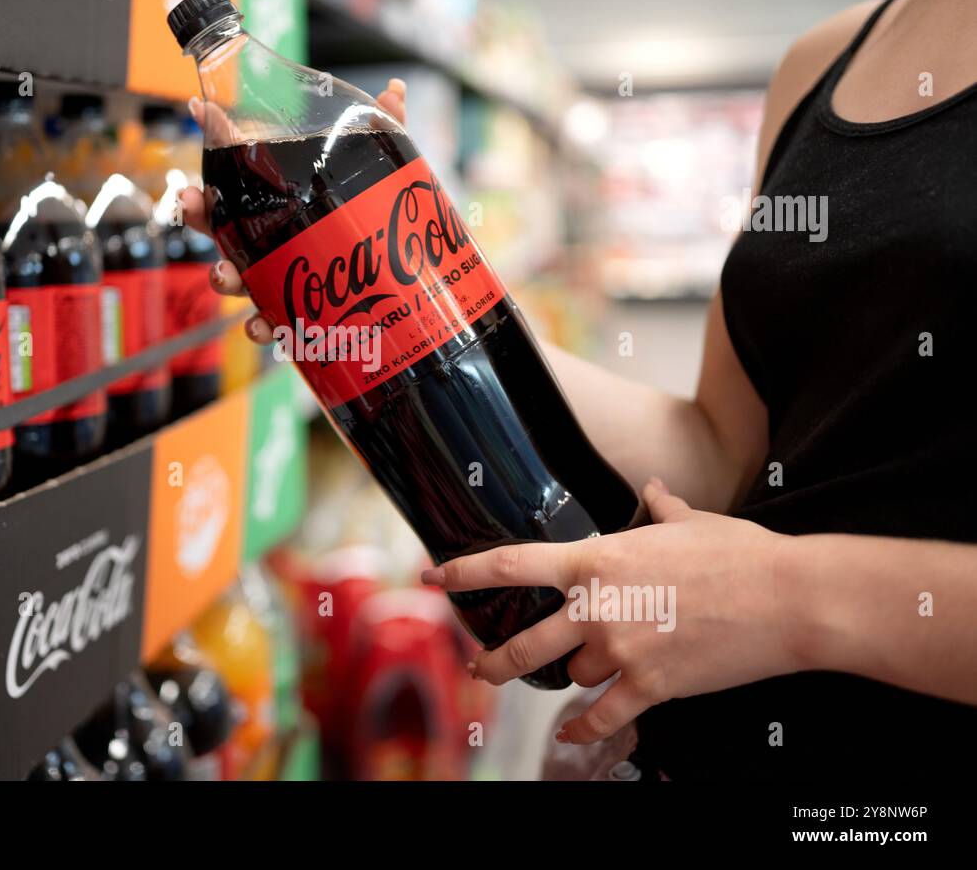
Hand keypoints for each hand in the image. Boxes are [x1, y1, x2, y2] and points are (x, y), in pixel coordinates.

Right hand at [182, 78, 409, 344]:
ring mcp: (279, 280)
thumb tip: (394, 89)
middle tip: (187, 203)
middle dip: (198, 216)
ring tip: (224, 275)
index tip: (195, 115)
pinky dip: (264, 331)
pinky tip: (265, 328)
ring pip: (236, 280)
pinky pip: (272, 328)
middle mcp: (270, 243)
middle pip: (221, 227)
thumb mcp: (378, 176)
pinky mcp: (297, 318)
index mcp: (280, 205)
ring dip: (222, 277)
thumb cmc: (372, 223)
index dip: (218, 138)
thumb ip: (383, 135)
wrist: (399, 284)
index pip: (239, 174)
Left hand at [421, 479, 801, 744]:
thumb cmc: (739, 554)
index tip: (433, 576)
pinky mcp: (650, 686)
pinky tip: (575, 732)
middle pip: (523, 644)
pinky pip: (601, 714)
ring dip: (573, 677)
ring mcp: (621, 650)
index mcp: (597, 560)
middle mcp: (597, 607)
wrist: (787, 599)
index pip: (511, 564)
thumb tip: (653, 489)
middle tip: (478, 666)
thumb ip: (660, 507)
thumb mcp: (691, 521)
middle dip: (492, 660)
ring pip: (572, 674)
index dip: (464, 573)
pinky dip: (585, 727)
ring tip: (574, 678)